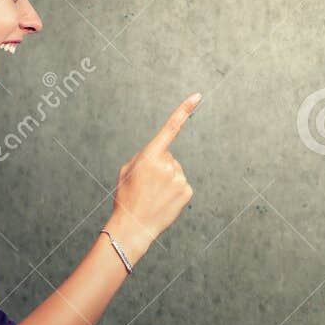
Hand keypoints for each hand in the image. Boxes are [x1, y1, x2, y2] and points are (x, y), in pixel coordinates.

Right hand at [105, 93, 200, 263]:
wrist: (133, 227)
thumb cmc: (127, 197)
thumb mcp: (127, 171)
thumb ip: (144, 156)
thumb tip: (162, 154)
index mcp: (150, 156)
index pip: (170, 128)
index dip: (184, 110)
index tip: (198, 96)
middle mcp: (168, 165)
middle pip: (168, 156)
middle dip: (159, 166)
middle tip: (146, 185)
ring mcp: (180, 178)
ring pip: (175, 170)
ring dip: (166, 179)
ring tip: (153, 195)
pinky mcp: (187, 191)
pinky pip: (181, 183)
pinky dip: (174, 190)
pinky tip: (164, 200)